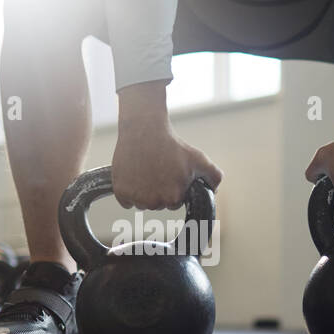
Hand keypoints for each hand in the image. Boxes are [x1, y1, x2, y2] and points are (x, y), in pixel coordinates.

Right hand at [112, 82, 222, 208]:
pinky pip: (125, 201)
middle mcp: (153, 202)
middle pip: (156, 204)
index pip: (174, 202)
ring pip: (140, 203)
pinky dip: (128, 191)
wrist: (144, 129)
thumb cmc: (172, 144)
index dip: (173, 188)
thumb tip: (213, 191)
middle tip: (158, 170)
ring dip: (143, 192)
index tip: (169, 173)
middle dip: (158, 190)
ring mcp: (135, 198)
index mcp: (173, 198)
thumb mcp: (199, 158)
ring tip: (146, 170)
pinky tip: (134, 175)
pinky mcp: (120, 192)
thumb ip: (214, 176)